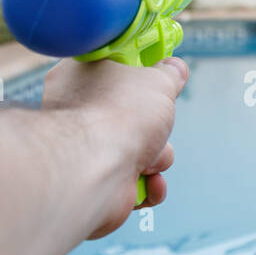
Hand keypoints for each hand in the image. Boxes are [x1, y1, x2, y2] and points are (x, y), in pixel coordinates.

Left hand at [40, 56, 188, 236]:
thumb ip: (169, 73)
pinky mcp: (99, 183)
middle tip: (156, 123)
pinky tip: (149, 182)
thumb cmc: (119, 115)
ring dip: (157, 158)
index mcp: (80, 79)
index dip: (139, 77)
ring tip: (148, 158)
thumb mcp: (156, 80)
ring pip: (141, 152)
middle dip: (156, 127)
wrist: (97, 168)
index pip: (112, 72)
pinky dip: (150, 186)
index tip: (157, 80)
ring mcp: (89, 152)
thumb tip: (175, 68)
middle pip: (135, 117)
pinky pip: (136, 184)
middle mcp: (80, 116)